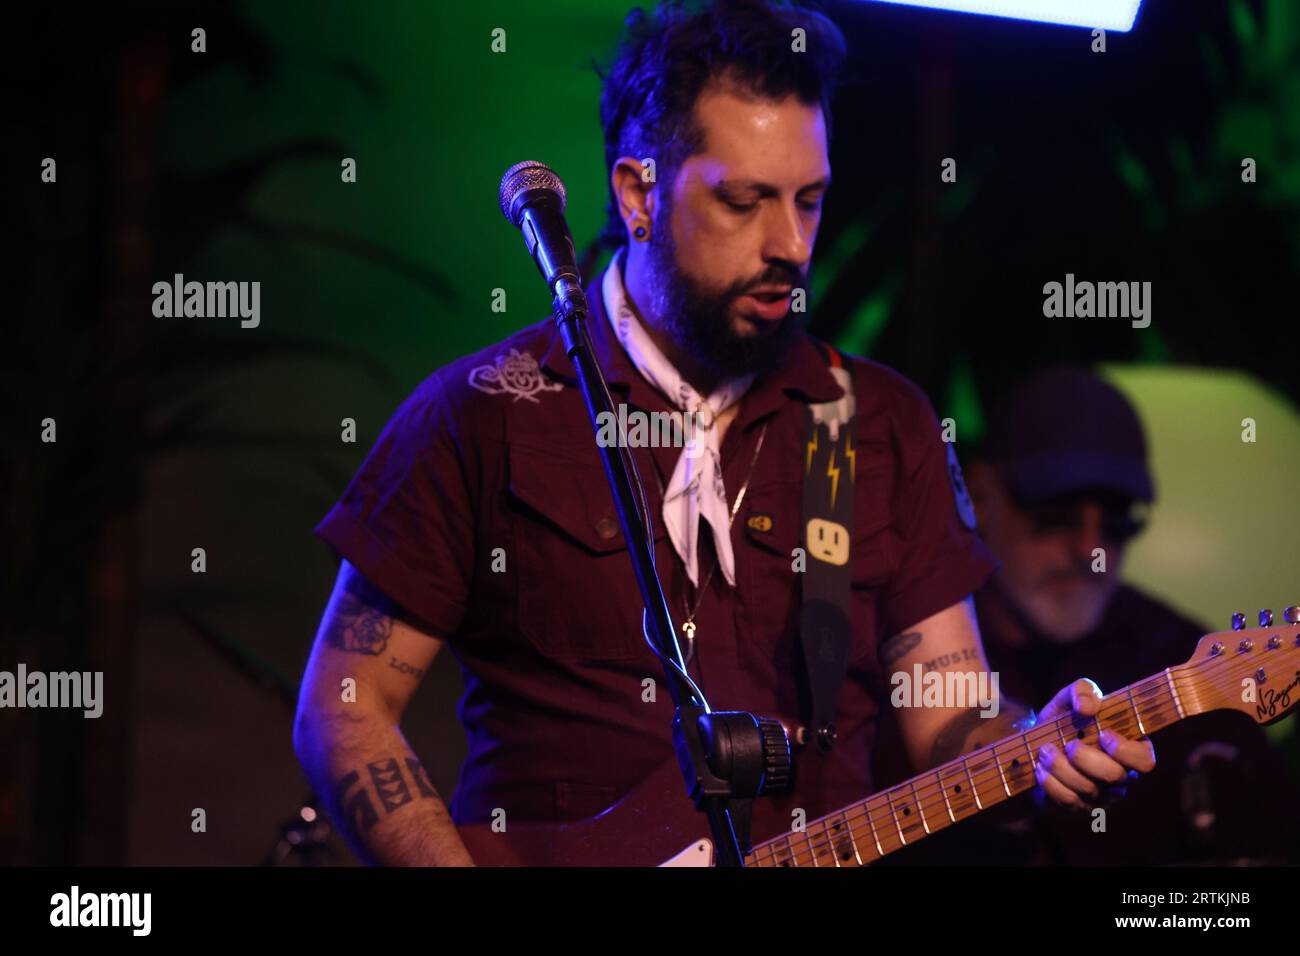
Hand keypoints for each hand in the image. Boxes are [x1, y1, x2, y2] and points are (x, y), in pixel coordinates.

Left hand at [1032, 679, 1155, 809]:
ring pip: (1089, 790)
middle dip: (1086, 759)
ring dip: (1061, 768)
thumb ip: (1082, 691)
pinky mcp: (1079, 808)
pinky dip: (1050, 783)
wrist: (1033, 744)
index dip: (1127, 751)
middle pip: (1116, 776)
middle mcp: (1120, 777)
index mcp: (1128, 750)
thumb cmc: (1063, 720)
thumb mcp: (1070, 698)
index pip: (1145, 760)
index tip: (1103, 735)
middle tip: (1068, 744)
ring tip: (1045, 751)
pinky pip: (1069, 801)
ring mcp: (1101, 796)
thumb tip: (1087, 707)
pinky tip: (1040, 769)